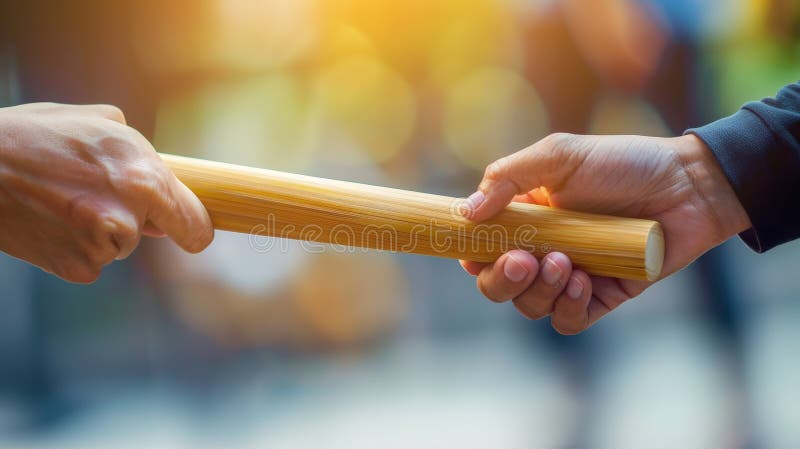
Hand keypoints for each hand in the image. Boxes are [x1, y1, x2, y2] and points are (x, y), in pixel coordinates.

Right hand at [0, 103, 213, 282]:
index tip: (190, 232)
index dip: (192, 228)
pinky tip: (50, 222)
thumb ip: (138, 150)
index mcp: (144, 176)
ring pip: (118, 246)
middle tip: (92, 197)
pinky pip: (91, 261)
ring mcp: (104, 246)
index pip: (194, 224)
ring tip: (61, 202)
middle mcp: (130, 215)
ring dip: (100, 232)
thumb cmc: (33, 137)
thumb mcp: (96, 122)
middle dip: (134, 220)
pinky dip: (75, 248)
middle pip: (151, 234)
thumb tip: (161, 169)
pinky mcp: (78, 268)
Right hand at [459, 133, 749, 333]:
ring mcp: (572, 276)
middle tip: (522, 260)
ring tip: (564, 263)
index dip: (473, 257)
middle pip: (499, 285)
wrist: (687, 185)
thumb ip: (508, 178)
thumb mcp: (559, 156)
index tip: (474, 254)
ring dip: (538, 291)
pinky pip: (569, 320)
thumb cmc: (623, 163)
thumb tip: (466, 213)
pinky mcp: (602, 296)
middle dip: (502, 280)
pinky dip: (567, 306)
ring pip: (531, 306)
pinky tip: (582, 281)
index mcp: (526, 218)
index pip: (484, 249)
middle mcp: (543, 250)